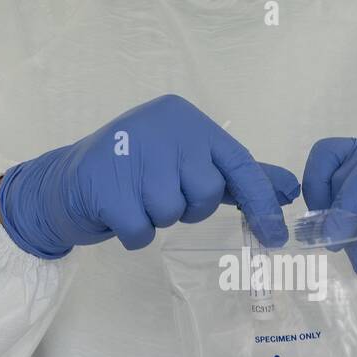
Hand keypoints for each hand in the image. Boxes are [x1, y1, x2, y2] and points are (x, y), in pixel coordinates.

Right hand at [0, 94, 298, 257]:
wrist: (67, 182)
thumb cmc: (137, 173)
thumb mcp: (191, 164)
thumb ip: (239, 175)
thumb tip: (290, 189)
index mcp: (187, 120)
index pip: (238, 163)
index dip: (260, 202)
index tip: (276, 236)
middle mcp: (163, 127)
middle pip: (204, 193)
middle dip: (187, 207)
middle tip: (160, 195)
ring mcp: (131, 153)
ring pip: (171, 214)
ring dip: (156, 219)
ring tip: (135, 199)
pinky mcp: (106, 186)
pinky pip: (141, 231)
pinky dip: (133, 233)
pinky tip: (118, 213)